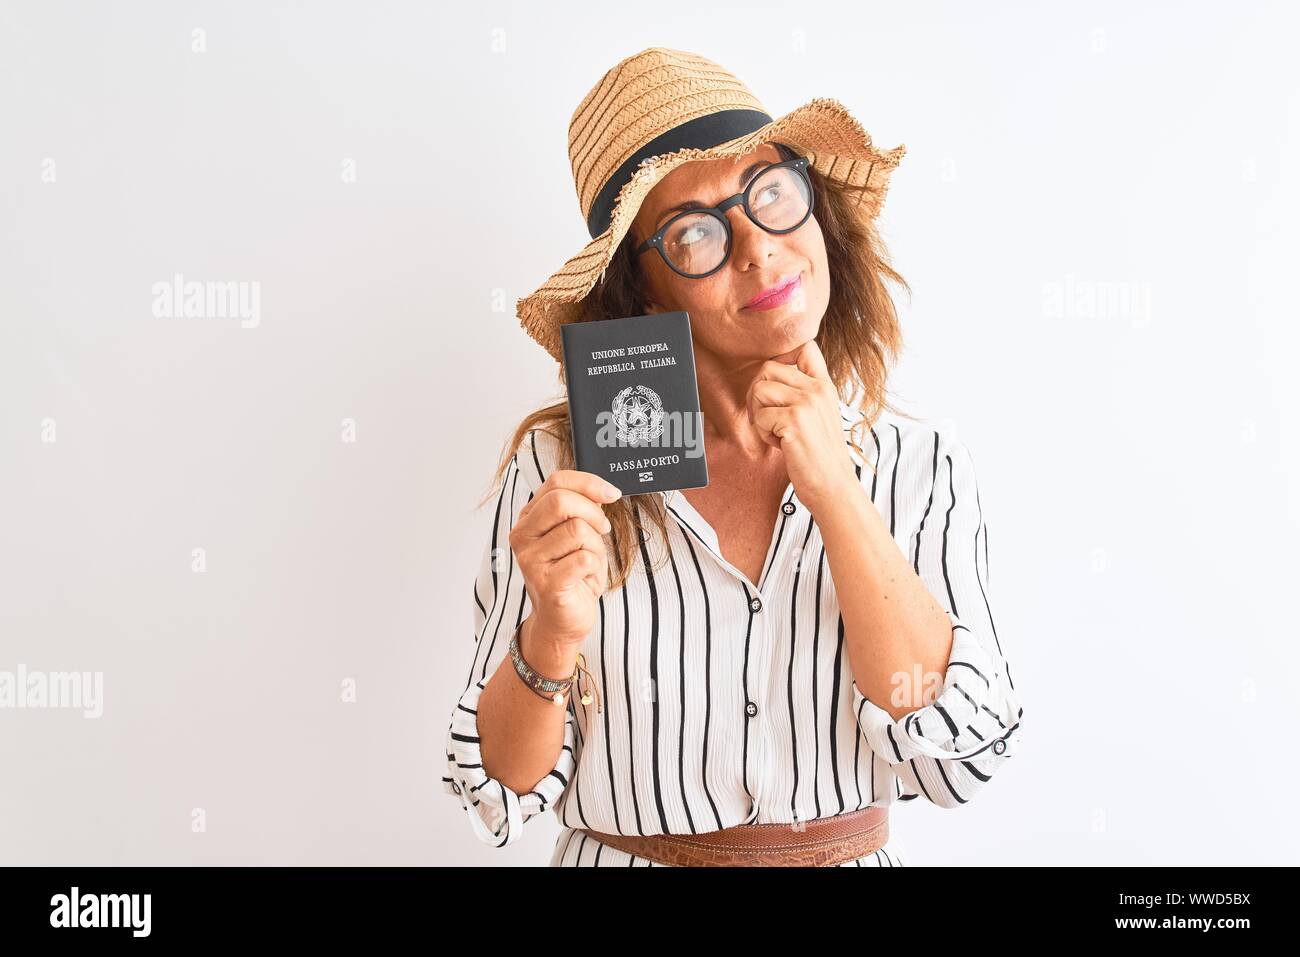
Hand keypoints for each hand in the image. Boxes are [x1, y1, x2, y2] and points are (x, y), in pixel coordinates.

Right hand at [509, 469, 620, 644]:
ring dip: (595, 545)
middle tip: (602, 530)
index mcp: (529, 519)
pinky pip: (583, 558)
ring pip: (577, 530)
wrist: (562, 620)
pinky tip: (585, 577)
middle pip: (561, 501)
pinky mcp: (546, 583)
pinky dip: (595, 566)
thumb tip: (601, 490)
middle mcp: (523, 536)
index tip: (611, 494)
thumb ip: (580, 509)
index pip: (556, 482)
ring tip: (588, 562)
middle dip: (593, 513)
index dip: (588, 483)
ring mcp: (531, 561)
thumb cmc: (572, 574)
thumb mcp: (577, 534)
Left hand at [746, 338, 858, 513]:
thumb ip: (804, 393)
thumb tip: (768, 378)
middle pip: (768, 368)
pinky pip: (760, 416)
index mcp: (825, 385)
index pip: (805, 347)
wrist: (834, 486)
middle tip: (768, 418)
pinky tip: (781, 445)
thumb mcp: (820, 415)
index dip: (781, 359)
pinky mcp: (794, 421)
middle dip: (758, 394)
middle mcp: (817, 389)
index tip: (778, 387)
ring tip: (777, 432)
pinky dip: (764, 434)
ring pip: (759, 390)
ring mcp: (806, 403)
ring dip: (760, 415)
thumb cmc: (820, 455)